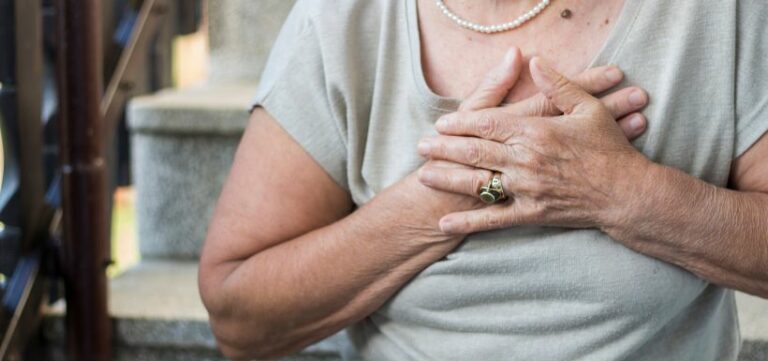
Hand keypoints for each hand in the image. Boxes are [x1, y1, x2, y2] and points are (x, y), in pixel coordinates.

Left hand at [416, 57, 650, 233]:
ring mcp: (526, 189)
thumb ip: (557, 85)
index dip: (460, 123)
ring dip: (447, 179)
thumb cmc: (609, 149)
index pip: (487, 124)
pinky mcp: (531, 213)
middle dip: (443, 148)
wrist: (627, 194)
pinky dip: (467, 222)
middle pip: (474, 151)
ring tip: (422, 176)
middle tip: (420, 147)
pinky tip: (444, 224)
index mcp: (535, 131)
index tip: (441, 123)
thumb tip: (533, 61)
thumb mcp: (587, 108)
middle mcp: (525, 160)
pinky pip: (493, 220)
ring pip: (477, 182)